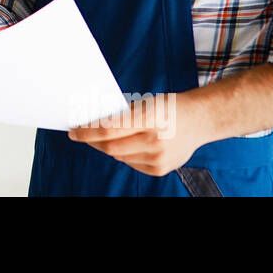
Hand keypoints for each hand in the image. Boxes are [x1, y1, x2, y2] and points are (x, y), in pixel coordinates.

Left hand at [67, 93, 208, 176]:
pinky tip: (124, 145)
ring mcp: (158, 158)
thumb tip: (93, 125)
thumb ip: (122, 116)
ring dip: (106, 147)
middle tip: (79, 135)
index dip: (86, 132)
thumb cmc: (169, 107)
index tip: (73, 131)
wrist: (199, 121)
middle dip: (91, 141)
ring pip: (118, 156)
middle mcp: (155, 141)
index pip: (108, 129)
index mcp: (150, 119)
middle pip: (110, 146)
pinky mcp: (160, 169)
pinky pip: (131, 163)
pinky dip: (123, 154)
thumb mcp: (146, 104)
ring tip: (101, 138)